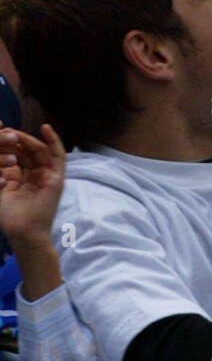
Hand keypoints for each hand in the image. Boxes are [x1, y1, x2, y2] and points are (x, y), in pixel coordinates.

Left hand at [0, 125, 65, 299]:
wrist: (22, 232)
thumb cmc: (10, 217)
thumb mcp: (2, 189)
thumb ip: (4, 173)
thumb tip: (2, 155)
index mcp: (25, 179)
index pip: (19, 157)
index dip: (10, 146)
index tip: (0, 135)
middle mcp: (38, 175)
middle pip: (29, 152)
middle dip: (17, 141)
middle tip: (5, 132)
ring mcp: (49, 175)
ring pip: (41, 151)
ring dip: (29, 140)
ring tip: (15, 132)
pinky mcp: (57, 177)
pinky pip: (57, 155)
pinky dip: (53, 140)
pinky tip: (45, 128)